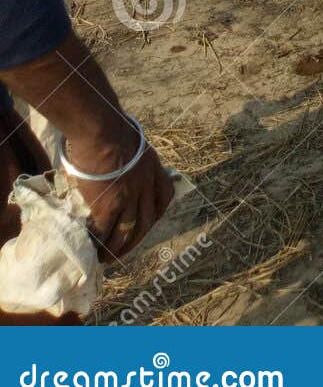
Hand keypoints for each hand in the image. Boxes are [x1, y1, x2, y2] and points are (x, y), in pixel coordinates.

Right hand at [69, 138, 174, 261]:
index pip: (165, 196)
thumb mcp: (133, 142)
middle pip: (147, 220)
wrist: (101, 129)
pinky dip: (101, 242)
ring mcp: (129, 196)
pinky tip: (94, 248)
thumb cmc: (111, 128)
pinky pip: (106, 230)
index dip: (158, 212)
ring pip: (127, 231)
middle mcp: (146, 185)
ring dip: (117, 248)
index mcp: (154, 168)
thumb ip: (131, 159)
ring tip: (106, 258)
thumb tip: (117, 167)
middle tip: (125, 250)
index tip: (148, 223)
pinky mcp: (109, 204)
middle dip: (137, 240)